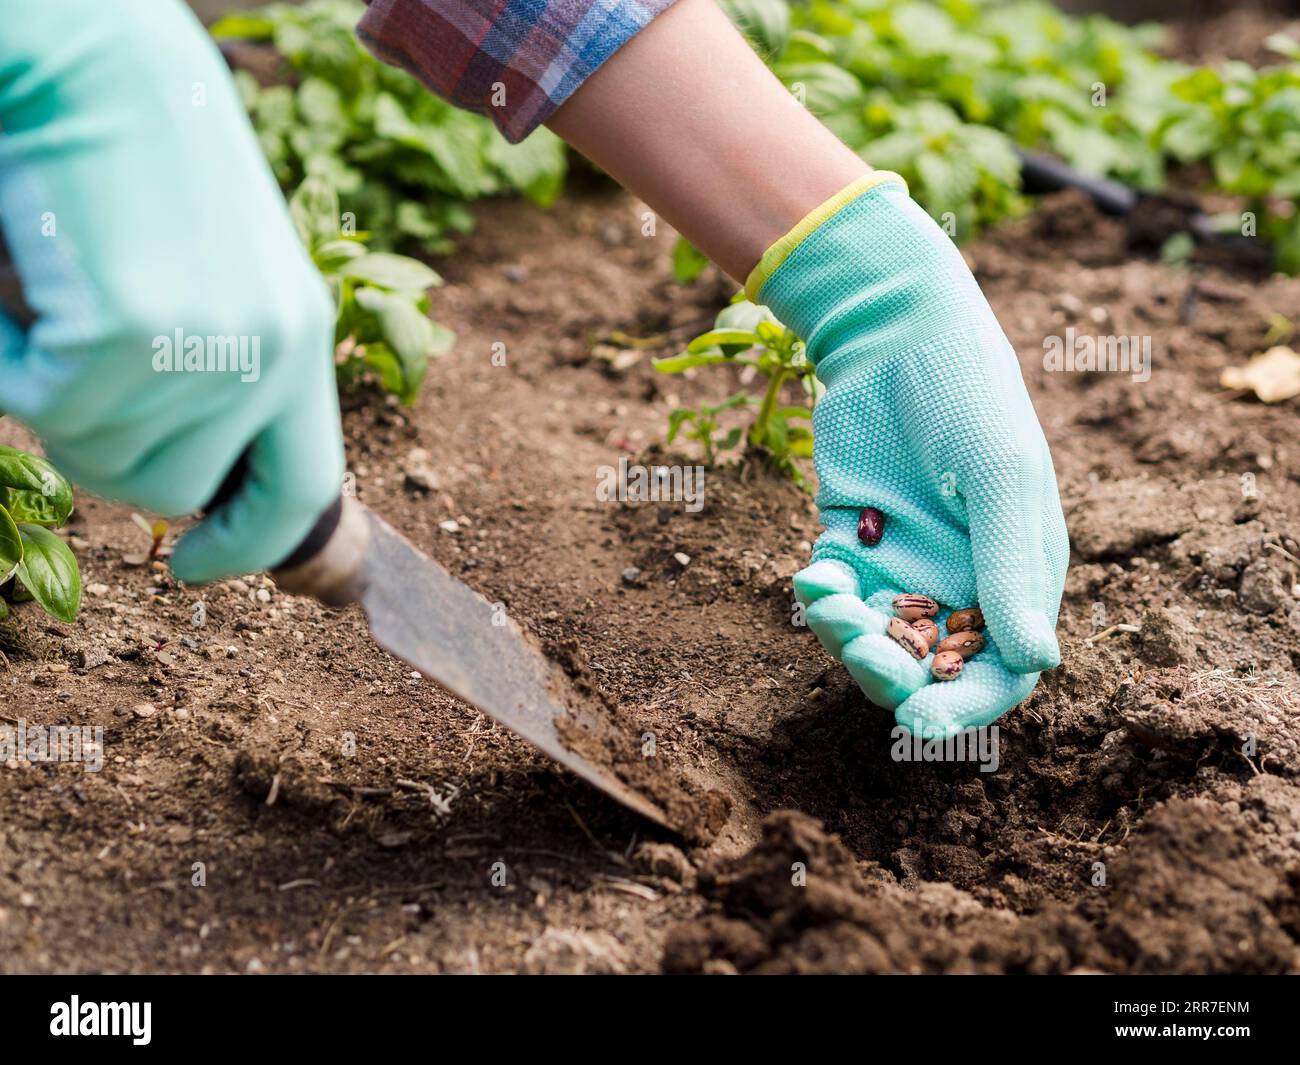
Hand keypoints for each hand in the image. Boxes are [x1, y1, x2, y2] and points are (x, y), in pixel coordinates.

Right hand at [0, 0, 342, 582]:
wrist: (91, 63)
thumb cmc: (143, 169)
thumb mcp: (221, 281)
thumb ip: (227, 376)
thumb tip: (190, 486)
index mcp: (301, 342)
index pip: (300, 492)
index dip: (248, 546)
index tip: (195, 572)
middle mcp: (270, 356)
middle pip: (172, 493)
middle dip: (109, 454)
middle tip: (76, 372)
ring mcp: (202, 351)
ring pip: (100, 459)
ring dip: (56, 396)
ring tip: (64, 302)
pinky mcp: (122, 336)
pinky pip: (35, 405)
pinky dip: (7, 359)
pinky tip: (27, 288)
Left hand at [754, 176, 1068, 737]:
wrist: (894, 335)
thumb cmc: (966, 398)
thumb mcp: (999, 478)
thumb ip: (1012, 567)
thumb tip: (1038, 664)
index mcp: (1017, 575)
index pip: (1000, 669)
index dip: (965, 704)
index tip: (920, 720)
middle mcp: (961, 580)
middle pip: (928, 667)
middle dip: (891, 674)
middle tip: (860, 650)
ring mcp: (903, 563)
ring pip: (872, 639)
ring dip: (846, 637)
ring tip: (827, 598)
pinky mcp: (851, 541)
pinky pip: (833, 597)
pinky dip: (818, 599)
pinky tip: (811, 575)